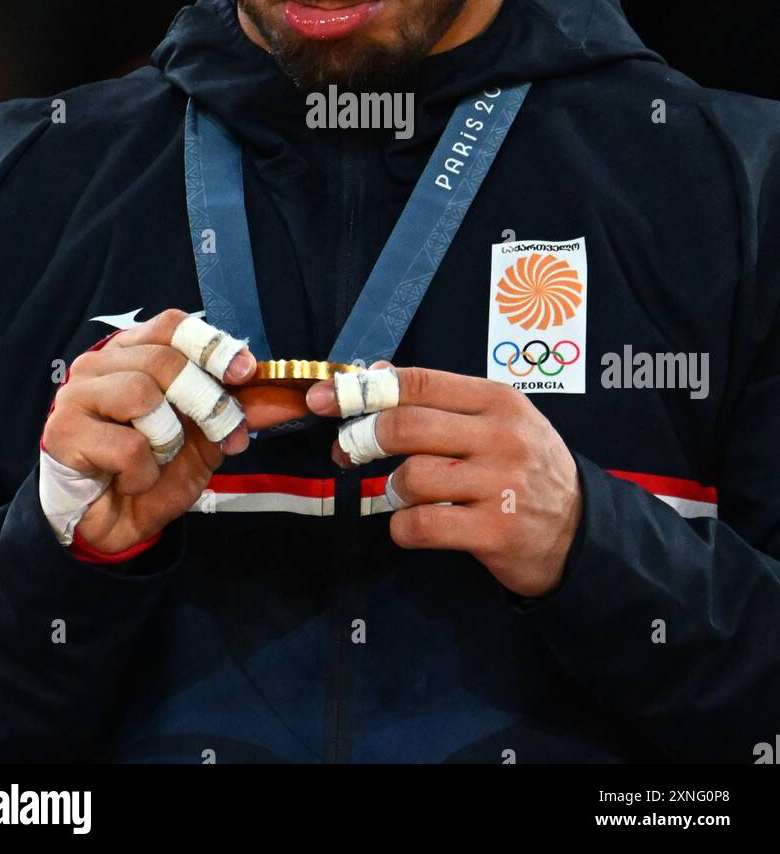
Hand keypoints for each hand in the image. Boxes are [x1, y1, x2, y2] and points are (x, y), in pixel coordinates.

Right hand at [43, 308, 255, 552]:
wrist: (108, 525)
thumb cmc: (152, 472)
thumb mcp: (206, 440)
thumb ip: (240, 413)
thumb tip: (292, 398)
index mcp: (132, 353)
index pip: (172, 325)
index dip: (212, 345)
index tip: (245, 373)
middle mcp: (99, 364)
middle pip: (164, 360)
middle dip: (207, 402)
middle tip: (227, 435)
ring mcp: (74, 395)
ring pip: (142, 395)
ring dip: (168, 440)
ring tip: (160, 461)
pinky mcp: (61, 433)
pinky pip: (126, 446)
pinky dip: (144, 473)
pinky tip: (131, 481)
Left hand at [305, 362, 582, 597]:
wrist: (581, 531)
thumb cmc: (526, 468)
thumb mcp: (498, 420)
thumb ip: (442, 399)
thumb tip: (376, 375)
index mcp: (498, 400)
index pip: (418, 384)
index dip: (362, 390)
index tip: (325, 400)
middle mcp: (501, 437)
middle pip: (406, 426)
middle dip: (363, 439)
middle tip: (348, 452)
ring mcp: (500, 485)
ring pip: (411, 477)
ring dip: (390, 490)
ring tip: (401, 495)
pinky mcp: (495, 531)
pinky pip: (423, 526)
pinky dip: (403, 528)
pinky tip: (411, 526)